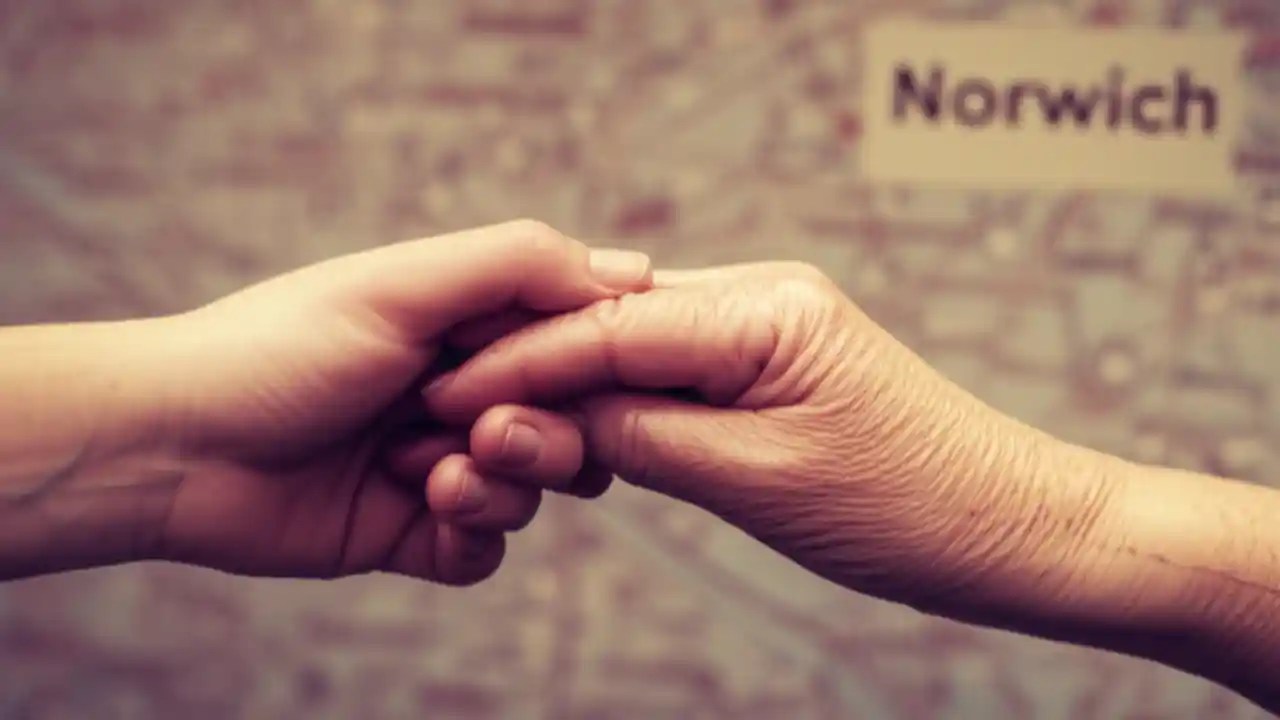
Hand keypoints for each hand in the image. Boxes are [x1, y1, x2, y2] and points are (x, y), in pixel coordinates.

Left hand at [146, 220, 649, 583]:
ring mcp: (442, 462)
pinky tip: (427, 514)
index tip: (573, 378)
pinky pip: (487, 551)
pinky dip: (472, 537)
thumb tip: (634, 271)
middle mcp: (466, 390)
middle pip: (574, 424)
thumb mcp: (403, 285)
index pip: (579, 342)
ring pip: (538, 490)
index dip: (591, 365)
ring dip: (502, 486)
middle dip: (547, 437)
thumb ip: (519, 266)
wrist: (173, 447)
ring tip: (432, 476)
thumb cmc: (279, 348)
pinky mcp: (413, 532)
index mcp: (469, 323)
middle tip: (487, 435)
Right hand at [426, 262, 1111, 606]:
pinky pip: (677, 371)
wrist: (1014, 527)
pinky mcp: (778, 362)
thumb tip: (534, 423)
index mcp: (767, 308)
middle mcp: (766, 294)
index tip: (445, 399)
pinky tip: (582, 432)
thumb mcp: (755, 480)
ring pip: (640, 346)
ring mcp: (773, 324)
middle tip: (452, 415)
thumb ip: (638, 439)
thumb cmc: (907, 508)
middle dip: (532, 370)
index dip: (518, 367)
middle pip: (614, 323)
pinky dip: (623, 401)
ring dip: (573, 389)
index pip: (607, 327)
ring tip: (502, 432)